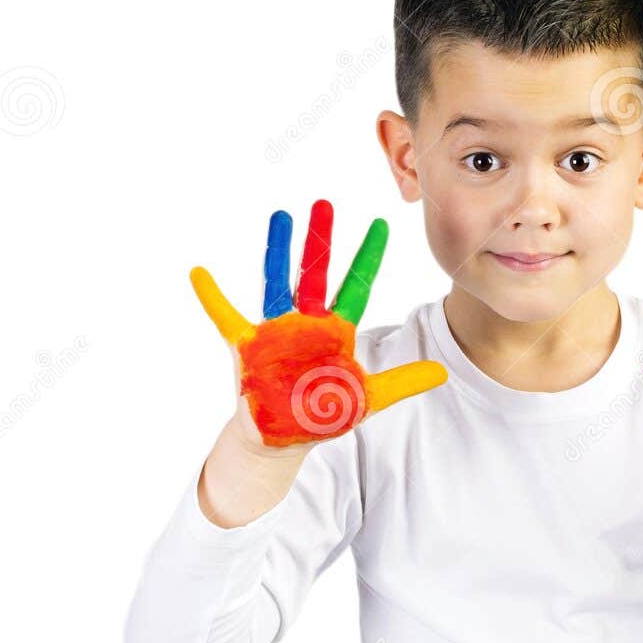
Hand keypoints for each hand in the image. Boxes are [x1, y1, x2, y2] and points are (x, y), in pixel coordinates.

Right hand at [190, 199, 447, 447]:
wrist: (282, 439)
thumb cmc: (322, 414)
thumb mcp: (369, 398)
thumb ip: (403, 381)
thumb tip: (443, 371)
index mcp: (337, 331)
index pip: (357, 285)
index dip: (368, 256)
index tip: (380, 225)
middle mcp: (307, 323)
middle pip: (316, 273)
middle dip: (321, 240)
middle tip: (325, 204)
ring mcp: (276, 331)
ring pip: (277, 282)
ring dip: (277, 250)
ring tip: (280, 217)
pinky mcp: (247, 346)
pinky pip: (225, 317)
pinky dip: (211, 297)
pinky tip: (199, 273)